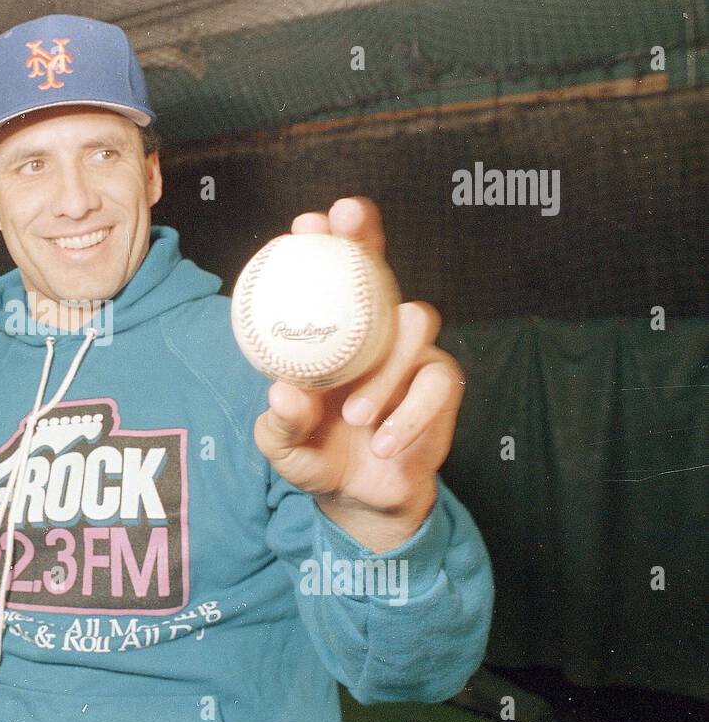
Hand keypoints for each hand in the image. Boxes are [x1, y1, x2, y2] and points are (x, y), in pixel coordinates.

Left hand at [253, 197, 464, 552]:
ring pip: (416, 322)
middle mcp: (372, 331)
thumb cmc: (315, 455)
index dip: (325, 239)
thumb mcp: (284, 445)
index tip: (309, 223)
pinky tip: (383, 442)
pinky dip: (407, 416)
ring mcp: (411, 352)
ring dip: (383, 368)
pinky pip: (435, 384)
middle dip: (367, 236)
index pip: (329, 274)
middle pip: (380, 267)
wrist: (358, 498)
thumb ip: (281, 423)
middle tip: (350, 224)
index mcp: (329, 333)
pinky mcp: (441, 384)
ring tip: (355, 414)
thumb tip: (285, 392)